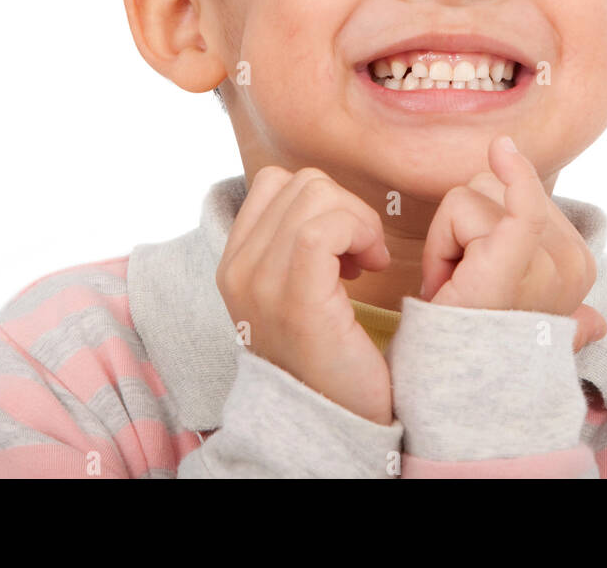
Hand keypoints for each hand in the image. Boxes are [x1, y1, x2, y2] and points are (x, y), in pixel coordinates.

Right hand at [215, 166, 394, 425]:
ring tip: (367, 262)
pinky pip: (323, 227)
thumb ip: (295, 244)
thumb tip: (324, 196)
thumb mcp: (297, 292)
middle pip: (301, 183)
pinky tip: (372, 267)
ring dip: (357, 221)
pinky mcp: (295, 300)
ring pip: (315, 195)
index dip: (321, 199)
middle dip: (346, 207)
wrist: (334, 425)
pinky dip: (359, 232)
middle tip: (363, 255)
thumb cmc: (331, 357)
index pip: (274, 182)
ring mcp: (260, 284)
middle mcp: (237, 270)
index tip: (344, 242)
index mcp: (234, 264)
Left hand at [421, 135, 606, 351]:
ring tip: (454, 289)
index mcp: (577, 267)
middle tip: (460, 287)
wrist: (458, 391)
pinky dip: (511, 173)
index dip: (474, 228)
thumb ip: (567, 321)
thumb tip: (593, 324)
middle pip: (494, 188)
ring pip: (473, 195)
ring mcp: (550, 259)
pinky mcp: (522, 257)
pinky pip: (519, 201)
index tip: (473, 282)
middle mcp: (573, 260)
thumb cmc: (480, 349)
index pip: (516, 199)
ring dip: (445, 239)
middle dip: (460, 230)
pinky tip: (502, 150)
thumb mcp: (526, 325)